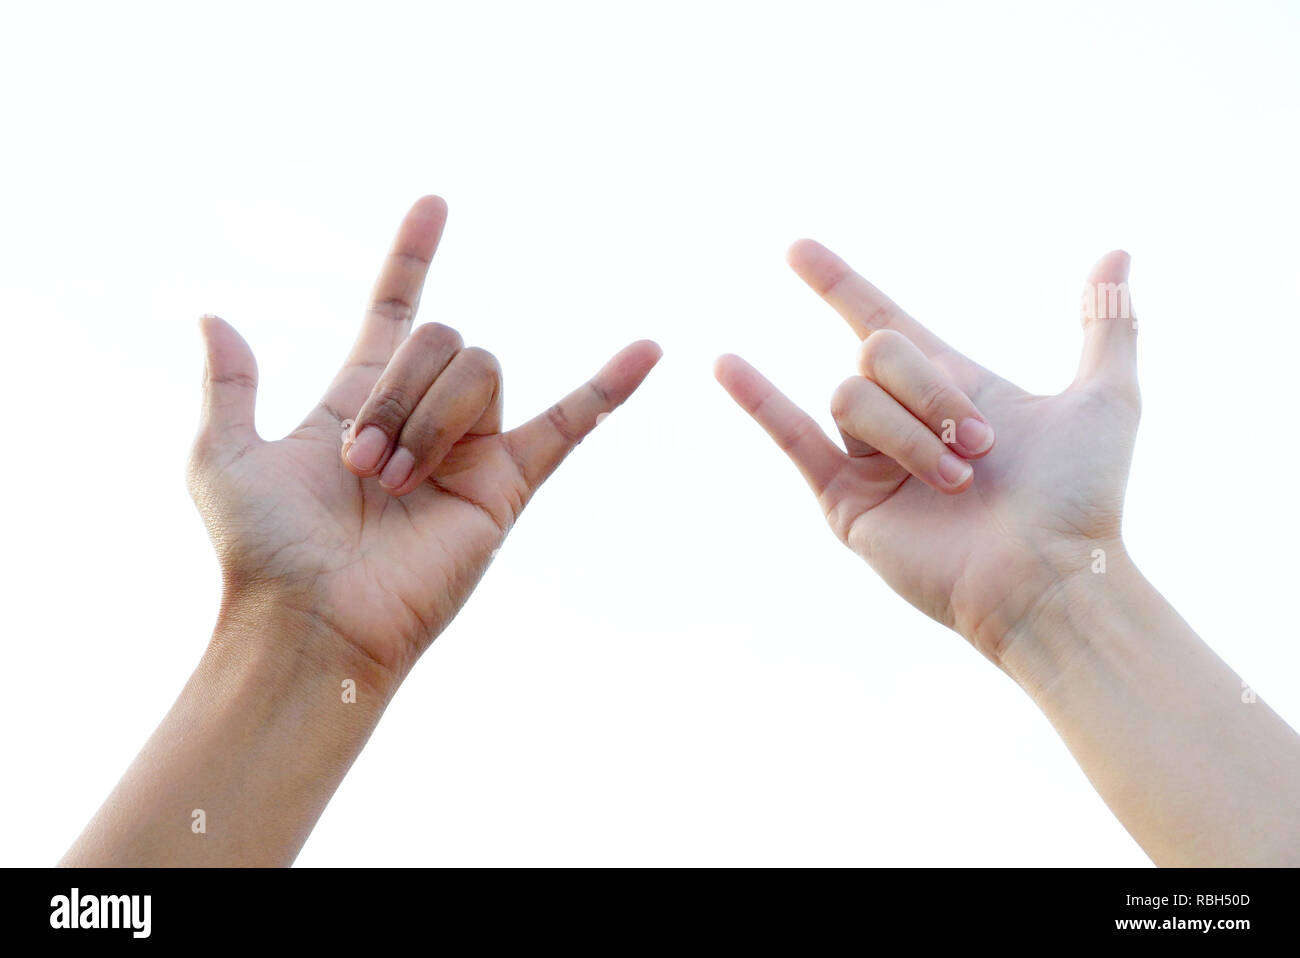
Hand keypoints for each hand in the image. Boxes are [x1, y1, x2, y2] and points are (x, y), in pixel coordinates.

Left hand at [189, 196, 660, 681]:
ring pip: (480, 369)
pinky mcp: (507, 486)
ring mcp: (469, 450)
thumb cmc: (261, 552)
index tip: (433, 205)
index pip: (396, 311)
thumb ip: (231, 385)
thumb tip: (212, 316)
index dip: (411, 258)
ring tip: (395, 484)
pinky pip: (571, 424)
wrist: (310, 621)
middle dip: (396, 390)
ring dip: (429, 418)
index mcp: (360, 400)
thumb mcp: (223, 457)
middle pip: (441, 338)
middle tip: (357, 466)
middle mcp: (423, 418)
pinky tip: (650, 349)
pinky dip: (611, 386)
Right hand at [716, 240, 1138, 663]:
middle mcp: (901, 419)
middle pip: (875, 353)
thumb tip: (1116, 251)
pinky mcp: (844, 502)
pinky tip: (726, 362)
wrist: (1052, 576)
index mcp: (948, 388)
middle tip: (980, 447)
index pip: (878, 317)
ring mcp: (868, 461)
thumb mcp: (1104, 397)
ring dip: (909, 433)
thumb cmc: (1083, 498)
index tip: (796, 249)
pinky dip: (758, 399)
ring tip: (955, 482)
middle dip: (931, 390)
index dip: (837, 283)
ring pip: (851, 396)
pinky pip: (792, 439)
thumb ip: (1106, 322)